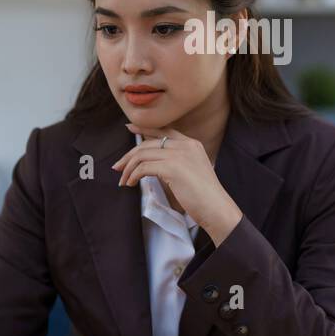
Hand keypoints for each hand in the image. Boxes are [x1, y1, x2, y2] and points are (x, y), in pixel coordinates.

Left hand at [112, 125, 242, 246]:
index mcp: (191, 144)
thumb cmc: (204, 196)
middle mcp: (185, 145)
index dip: (144, 128)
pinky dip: (133, 175)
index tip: (129, 127)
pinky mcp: (172, 168)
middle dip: (129, 155)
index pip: (164, 130)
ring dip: (128, 168)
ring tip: (124, 180)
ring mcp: (179, 155)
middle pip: (148, 143)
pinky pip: (143, 167)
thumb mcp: (192, 171)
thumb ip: (177, 161)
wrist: (216, 208)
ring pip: (143, 154)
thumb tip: (153, 162)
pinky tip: (132, 183)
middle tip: (118, 167)